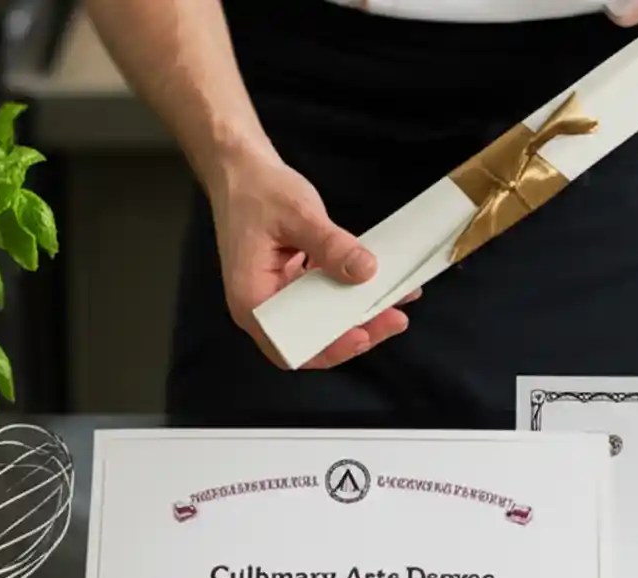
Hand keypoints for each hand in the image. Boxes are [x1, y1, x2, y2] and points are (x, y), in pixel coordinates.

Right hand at [208, 149, 418, 369]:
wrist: (241, 169)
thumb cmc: (258, 191)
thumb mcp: (298, 214)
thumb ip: (331, 245)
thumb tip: (365, 271)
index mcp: (251, 299)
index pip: (289, 345)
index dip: (327, 349)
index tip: (362, 335)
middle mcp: (263, 305)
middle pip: (311, 338)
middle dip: (354, 332)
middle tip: (394, 320)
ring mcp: (279, 294)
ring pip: (322, 320)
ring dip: (357, 315)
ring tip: (395, 307)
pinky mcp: (294, 282)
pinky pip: (325, 297)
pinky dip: (351, 294)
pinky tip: (381, 285)